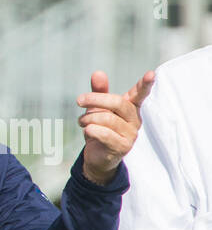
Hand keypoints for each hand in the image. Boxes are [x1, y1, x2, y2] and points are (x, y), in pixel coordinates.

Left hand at [76, 69, 155, 184]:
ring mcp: (130, 134)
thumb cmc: (100, 128)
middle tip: (79, 100)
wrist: (97, 156)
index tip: (151, 74)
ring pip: (108, 119)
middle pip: (118, 103)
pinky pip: (106, 135)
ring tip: (81, 122)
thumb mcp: (97, 109)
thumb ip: (99, 91)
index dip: (145, 84)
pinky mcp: (122, 147)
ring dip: (89, 119)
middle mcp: (134, 120)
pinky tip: (87, 130)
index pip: (140, 94)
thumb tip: (98, 73)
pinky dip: (92, 130)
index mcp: (131, 107)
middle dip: (96, 100)